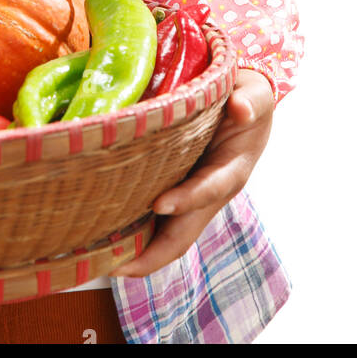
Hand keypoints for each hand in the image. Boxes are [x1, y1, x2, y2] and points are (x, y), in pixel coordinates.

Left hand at [111, 68, 274, 277]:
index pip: (209, 189)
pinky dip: (136, 236)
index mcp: (231, 169)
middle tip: (116, 265)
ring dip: (140, 253)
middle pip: (185, 234)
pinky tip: (106, 240)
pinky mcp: (178, 194)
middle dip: (154, 254)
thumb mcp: (255, 93)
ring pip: (169, 236)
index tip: (159, 204)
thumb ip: (250, 100)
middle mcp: (211, 192)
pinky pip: (158, 223)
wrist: (246, 106)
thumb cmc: (247, 97)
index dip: (187, 199)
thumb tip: (240, 107)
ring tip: (101, 260)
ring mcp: (194, 198)